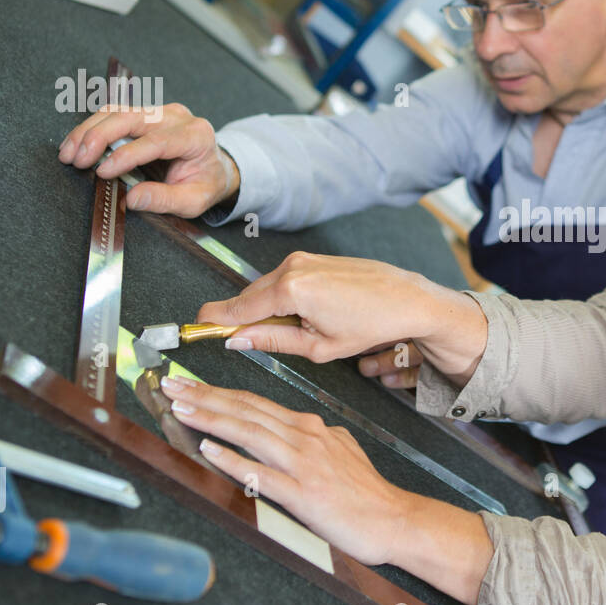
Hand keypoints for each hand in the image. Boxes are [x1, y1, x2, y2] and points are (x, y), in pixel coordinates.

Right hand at [58, 102, 239, 216]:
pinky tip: (77, 143)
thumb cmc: (206, 184)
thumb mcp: (194, 201)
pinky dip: (92, 128)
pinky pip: (115, 115)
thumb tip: (131, 199)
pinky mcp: (146, 114)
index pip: (156, 141)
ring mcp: (161, 112)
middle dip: (99, 136)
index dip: (126, 155)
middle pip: (132, 117)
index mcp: (195, 136)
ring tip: (69, 153)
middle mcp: (177, 117)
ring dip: (88, 130)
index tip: (102, 171)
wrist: (215, 168)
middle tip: (76, 159)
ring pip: (118, 112)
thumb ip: (165, 200)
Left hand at [157, 374, 408, 564]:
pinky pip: (262, 474)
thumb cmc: (367, 492)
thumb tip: (307, 428)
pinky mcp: (303, 494)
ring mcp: (304, 465)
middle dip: (205, 396)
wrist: (392, 519)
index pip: (256, 404)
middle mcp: (305, 439)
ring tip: (181, 408)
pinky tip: (211, 450)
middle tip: (171, 384)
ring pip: (250, 433)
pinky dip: (234, 460)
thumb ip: (320, 437)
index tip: (191, 384)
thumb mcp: (343, 448)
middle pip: (247, 411)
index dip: (220, 392)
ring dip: (212, 418)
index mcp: (311, 429)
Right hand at [196, 252, 487, 383]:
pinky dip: (285, 298)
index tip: (196, 329)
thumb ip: (273, 341)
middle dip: (244, 319)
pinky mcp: (315, 257)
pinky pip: (286, 280)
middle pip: (249, 297)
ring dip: (269, 310)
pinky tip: (305, 315)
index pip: (237, 308)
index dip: (215, 321)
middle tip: (241, 341)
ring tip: (292, 332)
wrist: (409, 300)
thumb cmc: (372, 324)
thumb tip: (238, 340)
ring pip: (268, 289)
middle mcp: (293, 267)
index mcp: (290, 289)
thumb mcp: (320, 346)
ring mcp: (304, 258)